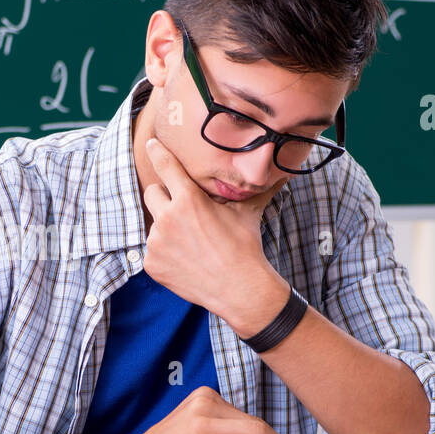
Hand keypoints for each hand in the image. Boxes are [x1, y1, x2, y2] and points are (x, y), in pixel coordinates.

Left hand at [142, 137, 288, 332]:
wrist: (240, 289)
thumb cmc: (244, 247)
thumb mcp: (247, 213)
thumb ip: (256, 188)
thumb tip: (283, 171)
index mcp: (188, 200)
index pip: (164, 165)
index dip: (156, 151)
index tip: (150, 144)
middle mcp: (167, 218)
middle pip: (152, 192)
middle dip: (164, 196)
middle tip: (182, 209)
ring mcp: (156, 242)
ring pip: (153, 223)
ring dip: (166, 227)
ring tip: (190, 241)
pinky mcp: (151, 263)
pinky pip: (152, 249)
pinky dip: (165, 253)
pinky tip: (185, 260)